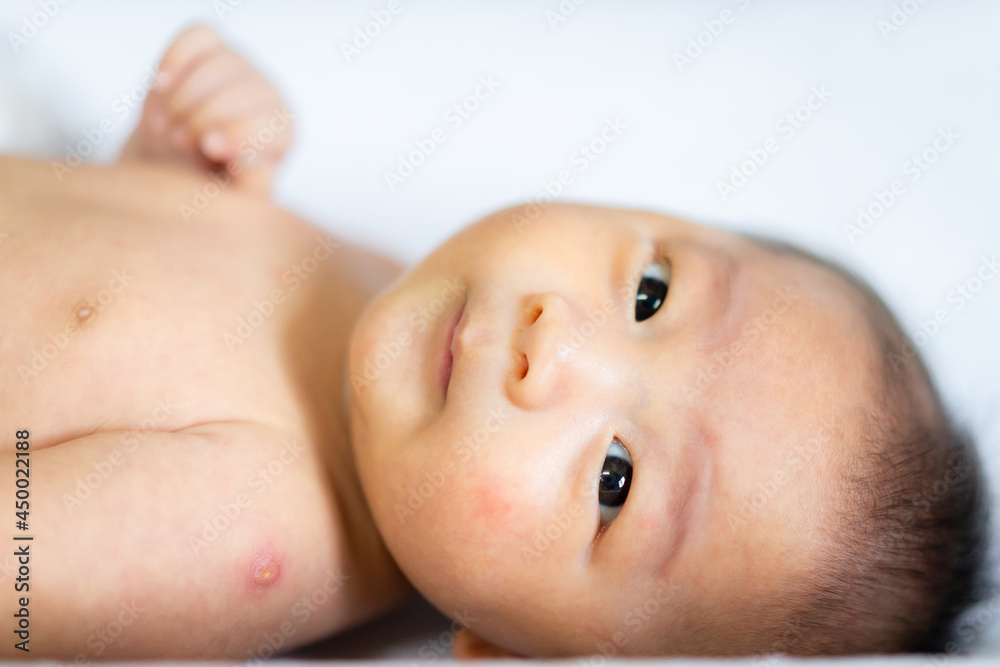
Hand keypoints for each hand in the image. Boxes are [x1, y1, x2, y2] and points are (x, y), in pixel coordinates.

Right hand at [122, 25, 293, 195]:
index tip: (207, 146)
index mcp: (281, 135)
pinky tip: (161, 86)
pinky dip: (175, 59)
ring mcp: (240, 69)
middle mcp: (268, 97)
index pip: (271, 123)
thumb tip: (254, 160)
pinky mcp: (212, 48)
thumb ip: (248, 186)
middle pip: (242, 91)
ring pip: (218, 65)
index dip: (239, 132)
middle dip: (202, 117)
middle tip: (177, 142)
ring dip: (181, 97)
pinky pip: (198, 37)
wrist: (173, 165)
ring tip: (165, 127)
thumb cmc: (207, 188)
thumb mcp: (231, 201)